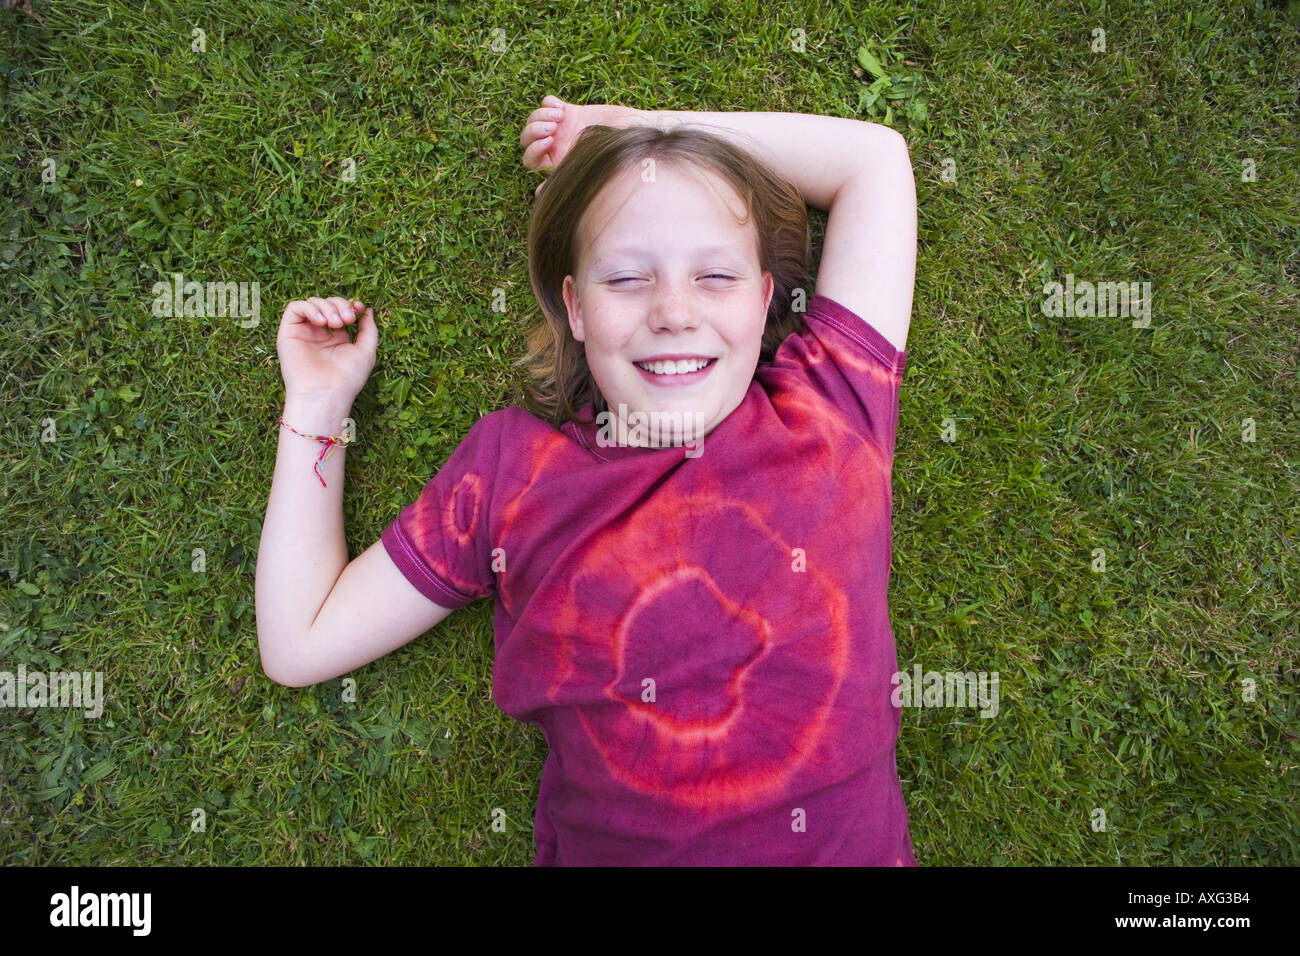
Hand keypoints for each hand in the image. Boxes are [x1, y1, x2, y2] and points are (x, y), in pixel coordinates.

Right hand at [277, 296, 377, 403]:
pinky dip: (310, 308)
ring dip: (327, 307)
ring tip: (336, 323)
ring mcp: (304, 332)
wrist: (326, 394)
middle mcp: (319, 334)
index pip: (341, 310)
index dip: (350, 304)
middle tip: (347, 319)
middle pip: (328, 303)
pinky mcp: (289, 332)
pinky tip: (321, 321)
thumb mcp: (366, 351)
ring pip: (312, 302)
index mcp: (337, 338)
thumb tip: (367, 310)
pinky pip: (295, 307)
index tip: (360, 308)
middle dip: (340, 305)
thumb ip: (368, 329)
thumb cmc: (347, 378)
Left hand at [519, 94, 634, 195]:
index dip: (533, 151)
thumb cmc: (614, 157)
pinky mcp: (569, 113)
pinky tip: (562, 108)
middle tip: (553, 129)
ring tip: (559, 117)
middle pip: (526, 139)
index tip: (549, 143)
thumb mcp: (586, 168)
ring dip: (541, 115)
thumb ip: (561, 178)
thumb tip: (538, 194)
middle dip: (534, 130)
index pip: (530, 161)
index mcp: (557, 164)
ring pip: (534, 119)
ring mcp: (561, 129)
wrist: (633, 133)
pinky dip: (548, 103)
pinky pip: (547, 103)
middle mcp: (556, 148)